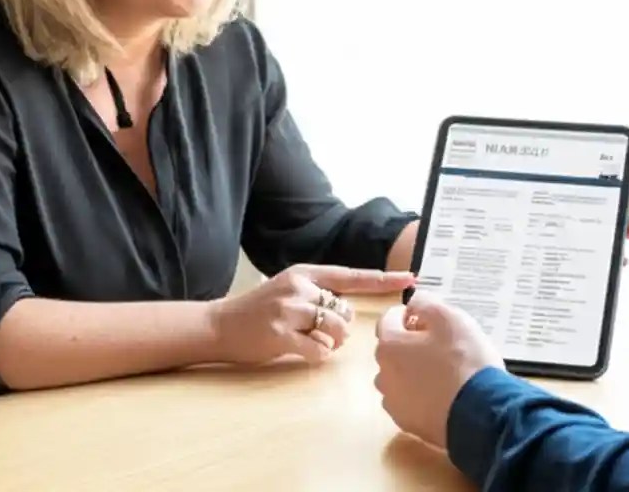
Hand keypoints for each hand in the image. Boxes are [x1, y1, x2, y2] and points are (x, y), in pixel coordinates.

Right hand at [209, 264, 414, 364]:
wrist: (219, 325)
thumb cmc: (259, 311)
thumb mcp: (290, 290)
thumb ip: (319, 295)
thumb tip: (348, 313)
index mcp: (305, 273)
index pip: (351, 276)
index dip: (382, 279)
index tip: (410, 277)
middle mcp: (299, 287)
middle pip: (345, 312)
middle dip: (338, 328)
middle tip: (315, 332)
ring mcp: (289, 309)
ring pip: (336, 331)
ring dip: (329, 342)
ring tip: (307, 340)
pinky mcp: (280, 333)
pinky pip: (319, 350)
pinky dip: (316, 355)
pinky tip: (299, 350)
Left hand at [374, 292, 503, 448]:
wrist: (479, 413)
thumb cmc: (464, 360)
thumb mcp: (450, 317)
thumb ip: (426, 302)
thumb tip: (414, 303)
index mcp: (389, 345)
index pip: (390, 318)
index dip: (413, 313)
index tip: (434, 318)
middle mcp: (383, 374)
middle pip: (394, 349)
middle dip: (414, 343)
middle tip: (445, 345)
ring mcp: (394, 403)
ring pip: (401, 376)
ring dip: (416, 370)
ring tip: (446, 372)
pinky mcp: (408, 424)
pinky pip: (411, 401)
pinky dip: (422, 395)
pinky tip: (445, 394)